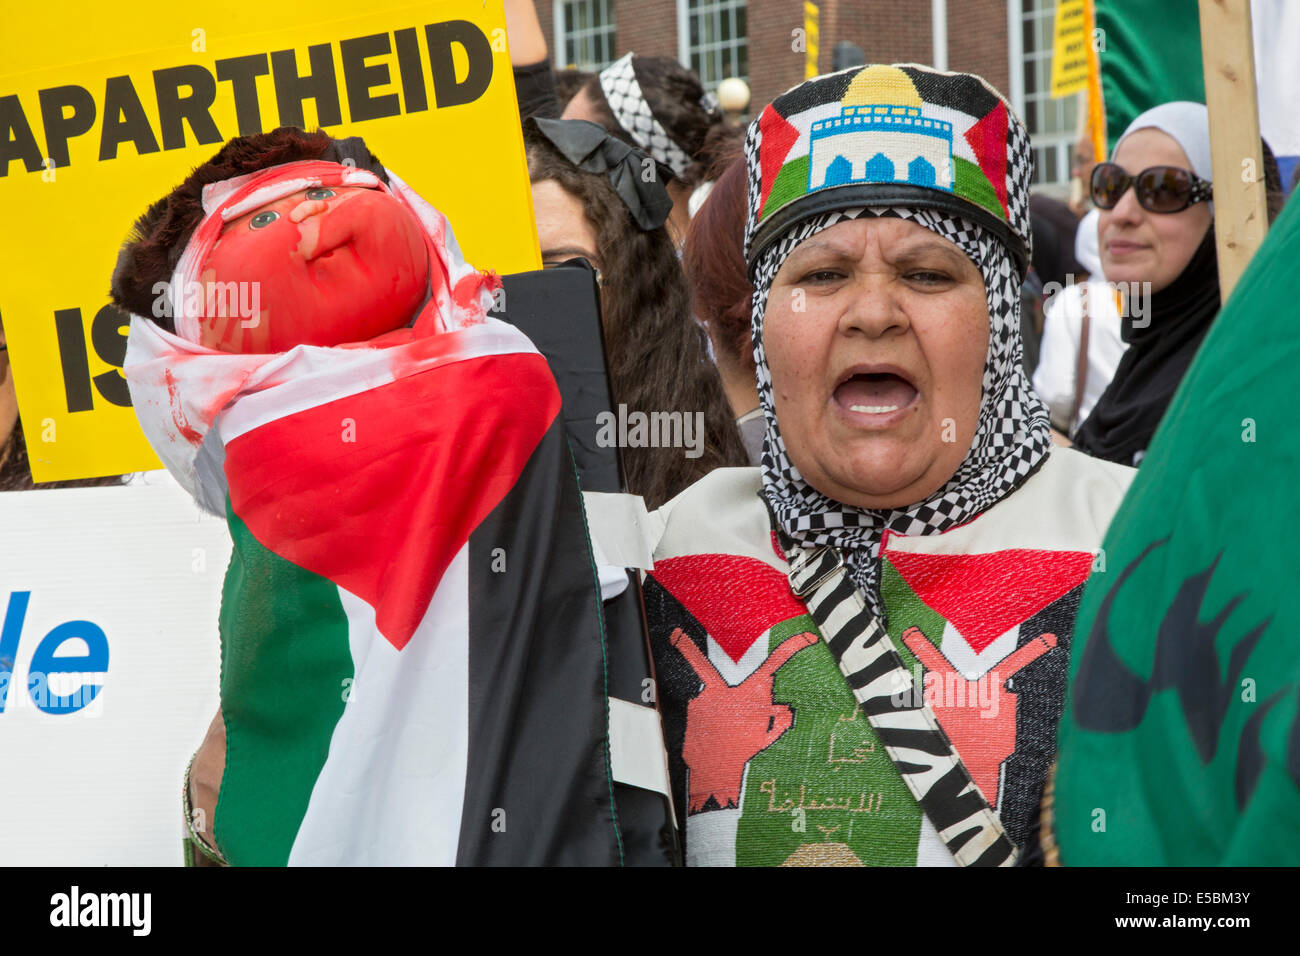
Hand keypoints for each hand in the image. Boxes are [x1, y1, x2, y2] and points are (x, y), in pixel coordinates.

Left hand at [672, 627, 817, 810]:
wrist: (716, 771)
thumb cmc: (745, 750)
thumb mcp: (769, 735)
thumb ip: (781, 719)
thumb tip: (785, 707)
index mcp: (754, 695)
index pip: (775, 665)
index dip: (792, 648)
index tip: (808, 636)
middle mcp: (728, 690)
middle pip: (704, 663)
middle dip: (685, 646)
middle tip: (674, 634)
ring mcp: (705, 697)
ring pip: (710, 696)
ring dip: (711, 708)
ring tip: (716, 729)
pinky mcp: (690, 707)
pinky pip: (699, 708)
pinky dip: (702, 717)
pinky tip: (706, 732)